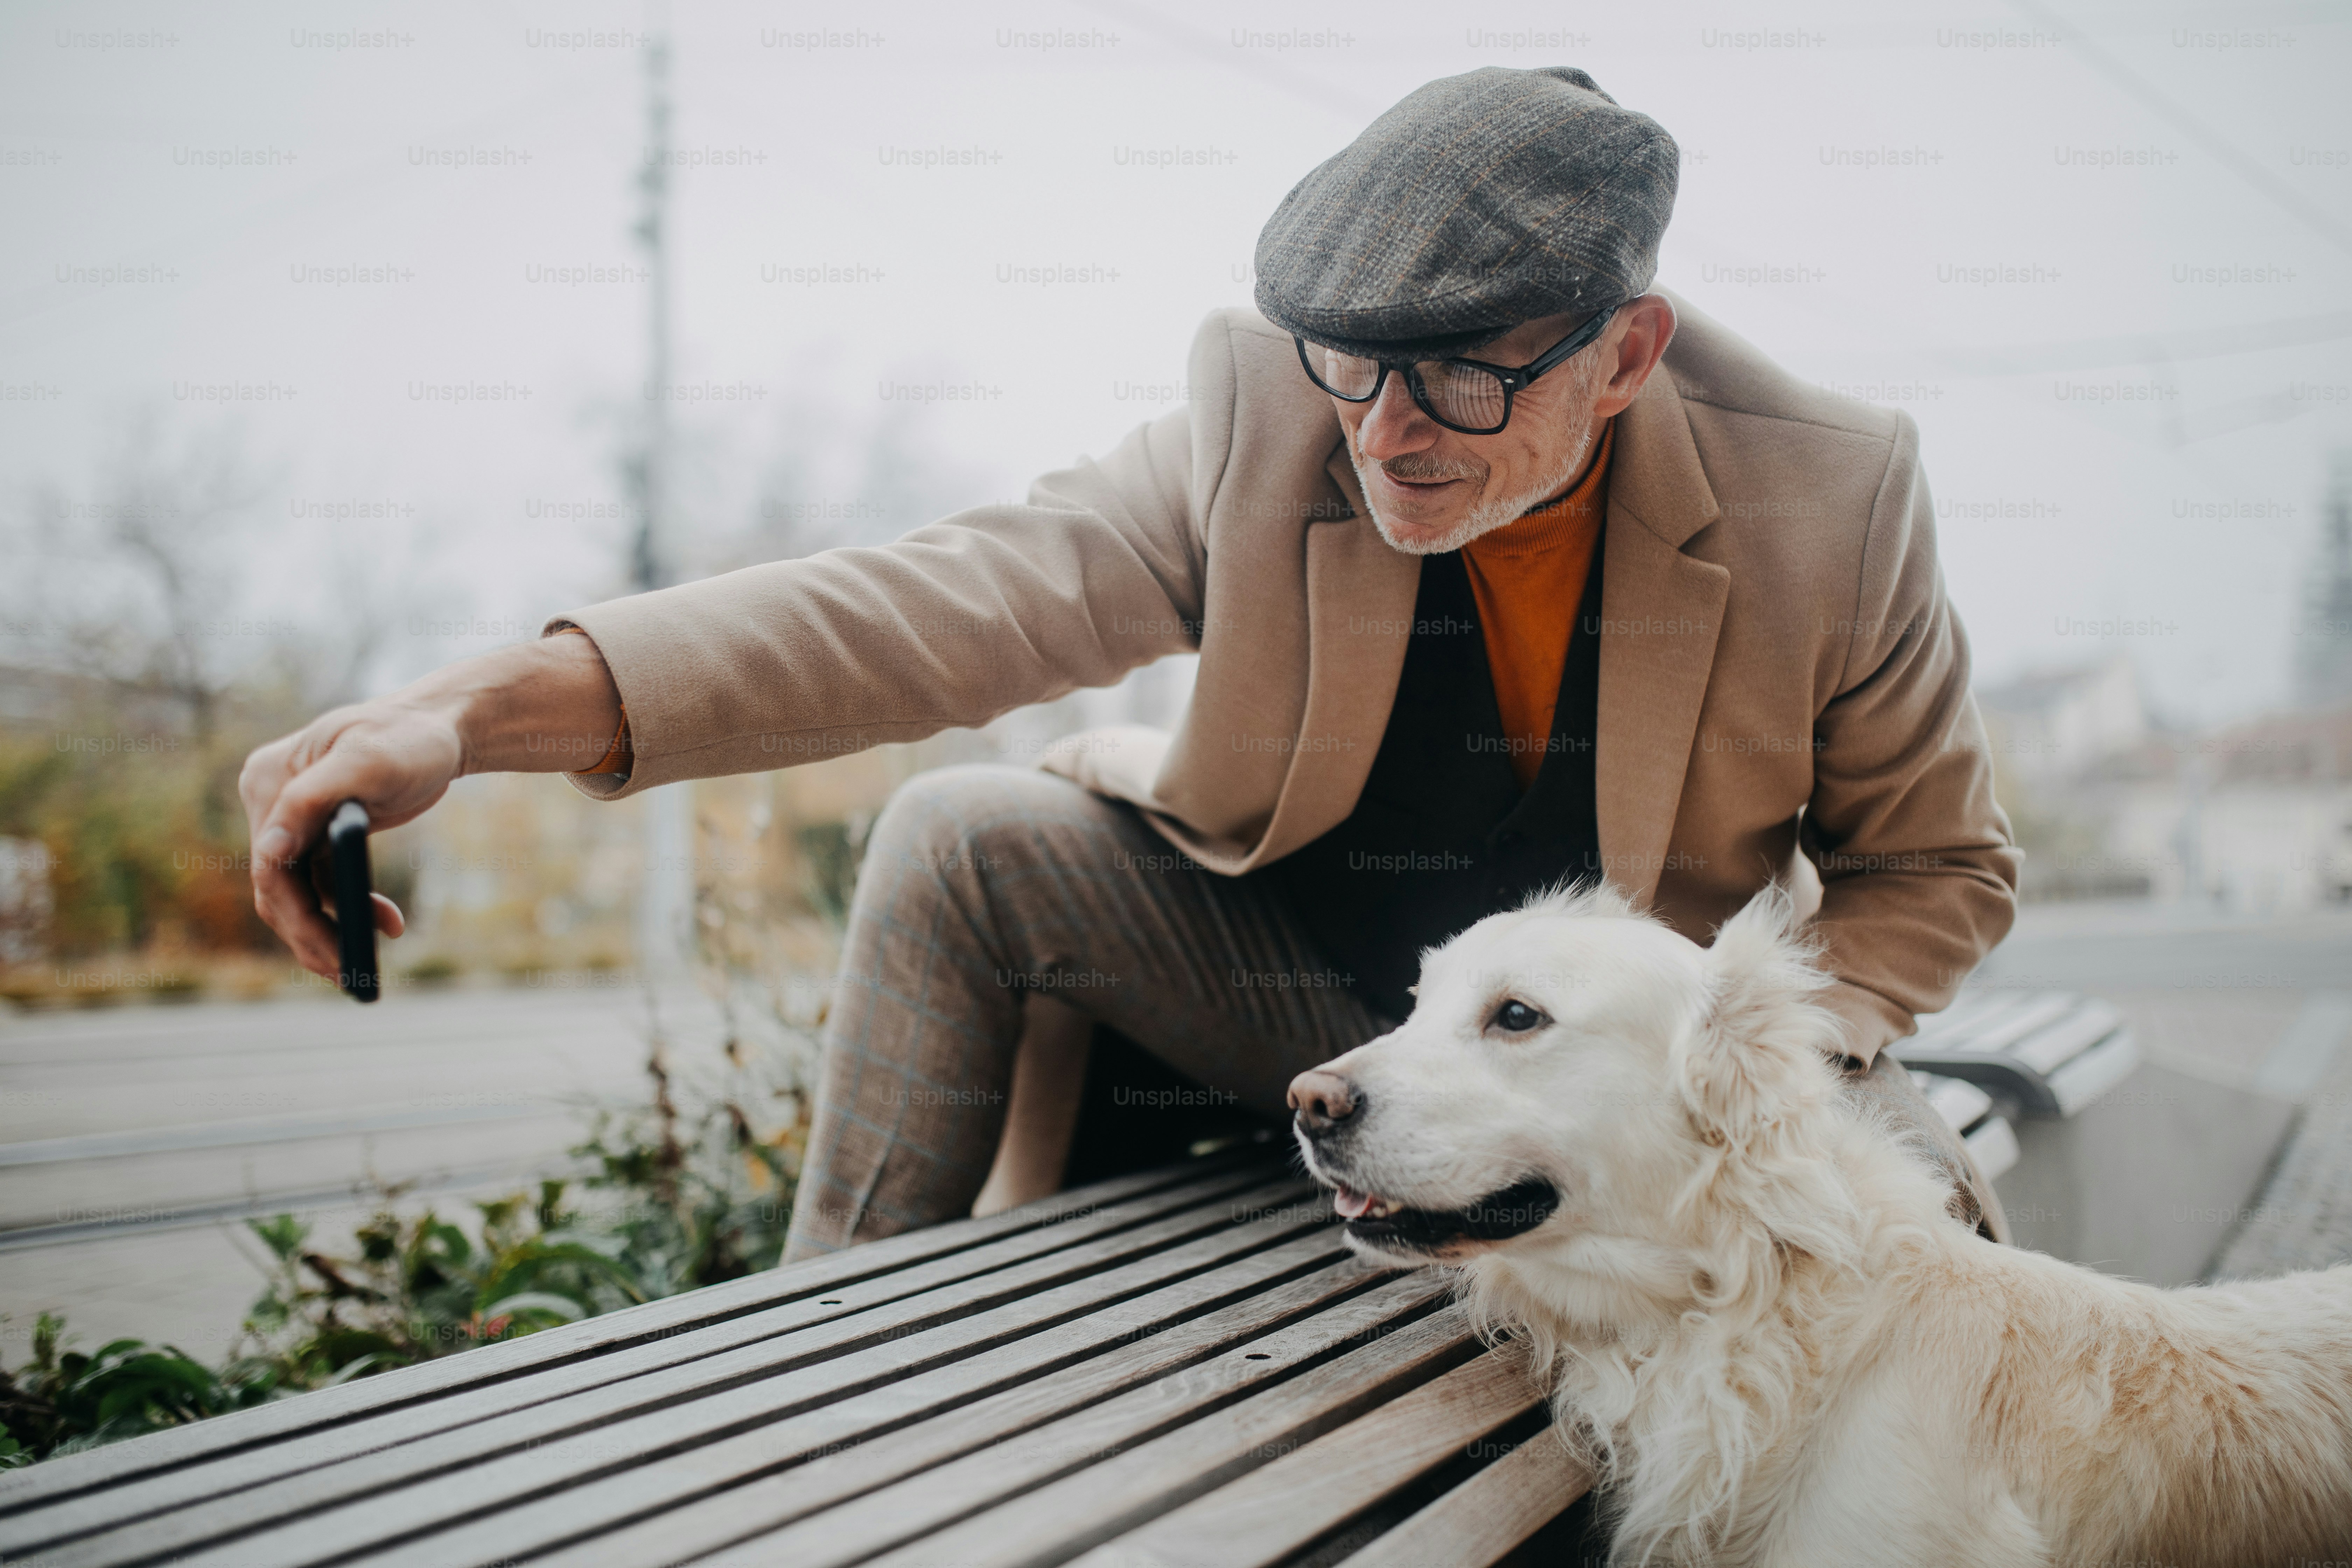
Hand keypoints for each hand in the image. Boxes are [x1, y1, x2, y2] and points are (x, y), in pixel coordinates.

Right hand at [239, 632, 623, 977]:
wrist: (440, 729)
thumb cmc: (409, 737)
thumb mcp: (368, 762)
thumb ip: (313, 799)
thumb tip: (268, 849)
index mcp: (268, 780)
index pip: (270, 861)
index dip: (296, 911)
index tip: (332, 950)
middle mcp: (270, 800)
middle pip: (278, 885)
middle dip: (313, 934)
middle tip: (351, 975)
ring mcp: (292, 820)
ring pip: (297, 893)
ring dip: (329, 932)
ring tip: (362, 968)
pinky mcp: (318, 835)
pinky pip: (320, 886)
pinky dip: (349, 911)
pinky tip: (387, 926)